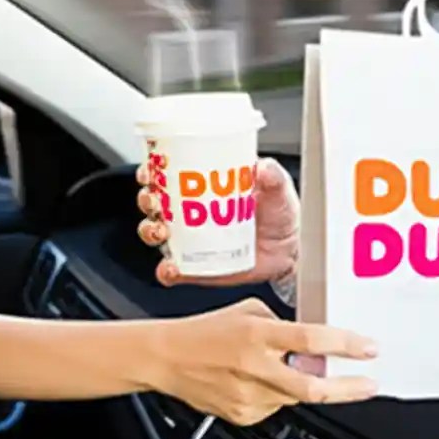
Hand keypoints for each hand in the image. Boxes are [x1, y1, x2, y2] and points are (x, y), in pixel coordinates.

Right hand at [136, 157, 298, 287]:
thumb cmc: (280, 214)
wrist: (290, 251)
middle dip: (147, 200)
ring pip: (155, 233)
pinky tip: (172, 267)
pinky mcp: (195, 267)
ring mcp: (190, 240)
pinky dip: (166, 270)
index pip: (168, 172)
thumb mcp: (279, 190)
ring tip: (162, 232)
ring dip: (150, 230)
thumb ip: (274, 177)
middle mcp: (191, 211)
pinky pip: (171, 270)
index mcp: (203, 185)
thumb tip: (264, 168)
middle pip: (154, 201)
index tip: (151, 170)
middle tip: (156, 202)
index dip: (152, 170)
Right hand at [149, 298, 377, 425]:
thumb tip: (313, 339)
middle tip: (368, 384)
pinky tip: (255, 379)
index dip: (345, 345)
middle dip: (348, 389)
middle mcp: (254, 366)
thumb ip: (282, 325)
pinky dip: (277, 393)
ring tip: (278, 368)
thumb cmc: (205, 331)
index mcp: (257, 334)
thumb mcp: (248, 312)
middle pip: (313, 387)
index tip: (368, 348)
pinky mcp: (243, 415)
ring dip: (301, 384)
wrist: (166, 358)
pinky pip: (275, 407)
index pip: (311, 339)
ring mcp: (248, 395)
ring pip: (295, 397)